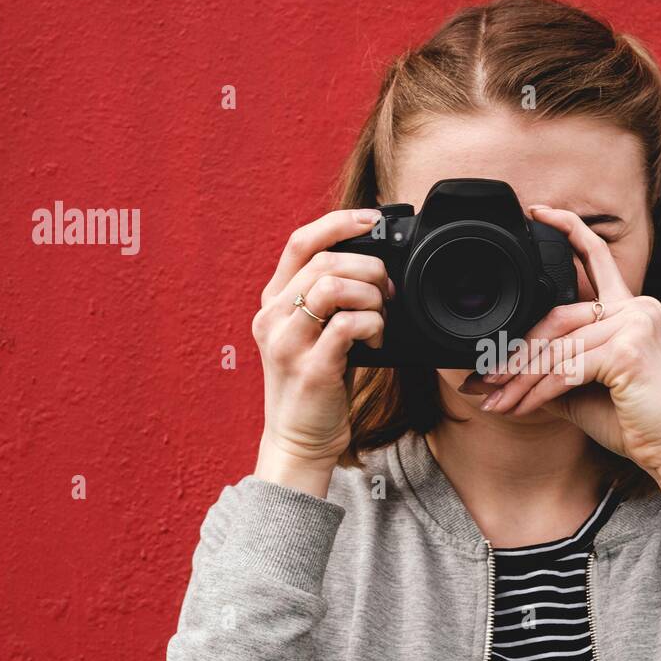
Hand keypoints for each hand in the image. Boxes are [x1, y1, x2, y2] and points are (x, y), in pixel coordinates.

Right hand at [250, 209, 392, 493]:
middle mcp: (272, 317)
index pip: (300, 241)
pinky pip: (346, 325)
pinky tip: (377, 340)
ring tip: (380, 316)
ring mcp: (287, 343)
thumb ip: (330, 300)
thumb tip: (376, 266)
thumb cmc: (316, 383)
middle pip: (324, 261)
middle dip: (369, 266)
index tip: (374, 219)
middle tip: (388, 289)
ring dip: (370, 295)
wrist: (300, 440)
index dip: (339, 222)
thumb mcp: (313, 333)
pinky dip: (372, 325)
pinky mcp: (309, 368)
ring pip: (332, 287)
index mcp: (274, 302)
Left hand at [473, 205, 660, 480]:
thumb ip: (551, 368)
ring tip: (493, 400)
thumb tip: (493, 372)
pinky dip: (538, 391)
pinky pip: (568, 368)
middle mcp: (637, 307)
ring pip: (558, 347)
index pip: (597, 258)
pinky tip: (520, 408)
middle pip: (558, 317)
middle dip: (516, 351)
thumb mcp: (582, 388)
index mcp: (631, 308)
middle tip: (481, 377)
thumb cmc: (632, 421)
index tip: (537, 212)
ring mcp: (636, 325)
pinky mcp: (629, 350)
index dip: (568, 229)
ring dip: (519, 378)